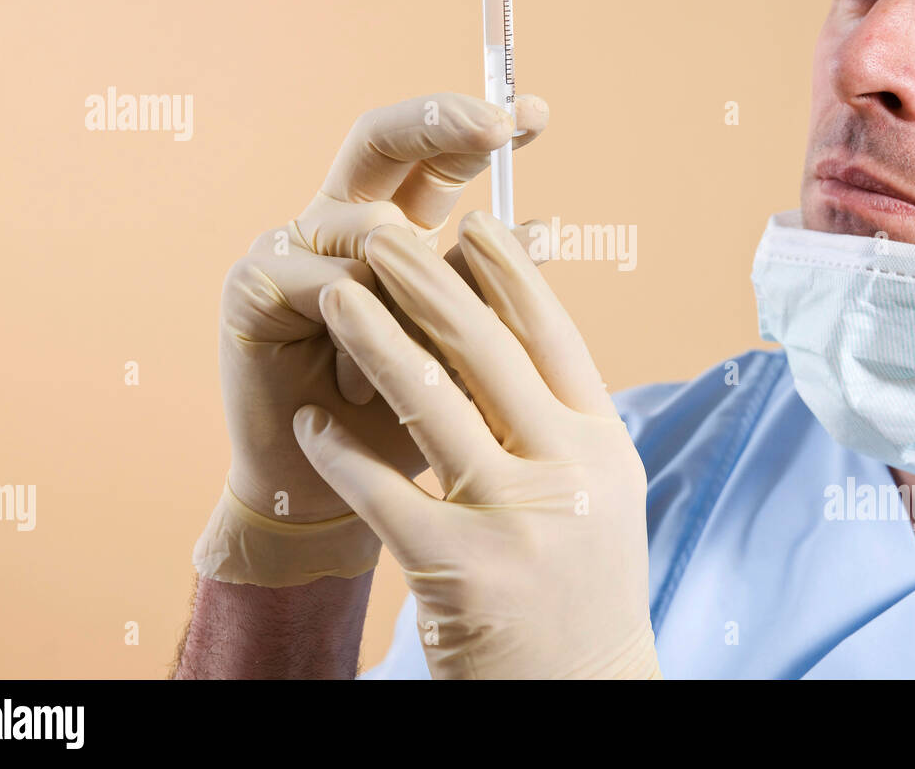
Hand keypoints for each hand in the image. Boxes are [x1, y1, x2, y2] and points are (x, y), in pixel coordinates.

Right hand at [193, 93, 549, 587]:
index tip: (539, 113)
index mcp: (396, 230)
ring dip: (407, 291)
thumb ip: (489, 287)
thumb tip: (546, 226)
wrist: (340, 497)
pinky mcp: (252, 285)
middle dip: (440, 121)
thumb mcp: (465, 348)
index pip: (436, 158)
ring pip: (369, 224)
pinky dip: (355, 328)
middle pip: (382, 138)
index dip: (479, 128)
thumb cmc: (411, 418)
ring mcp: (292, 248)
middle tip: (495, 124)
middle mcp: (341, 225)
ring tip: (413, 362)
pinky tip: (356, 379)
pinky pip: (323, 280)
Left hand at [293, 210, 660, 678]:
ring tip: (335, 296)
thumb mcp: (597, 490)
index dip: (511, 273)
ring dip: (374, 341)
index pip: (554, 337)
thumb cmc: (580, 584)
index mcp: (603, 444)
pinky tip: (311, 422)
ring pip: (432, 404)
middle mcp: (569, 472)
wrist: (582, 689)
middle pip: (489, 352)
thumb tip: (512, 324)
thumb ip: (562, 414)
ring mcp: (517, 520)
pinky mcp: (459, 569)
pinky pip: (383, 491)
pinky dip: (340, 452)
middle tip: (382, 236)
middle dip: (427, 283)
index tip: (473, 225)